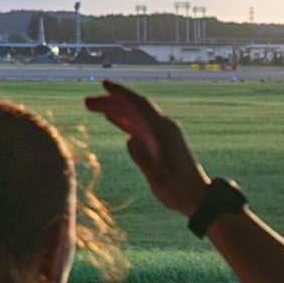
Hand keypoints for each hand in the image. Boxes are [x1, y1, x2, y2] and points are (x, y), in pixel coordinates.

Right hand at [88, 80, 212, 218]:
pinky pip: (139, 125)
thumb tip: (130, 140)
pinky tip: (110, 118)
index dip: (122, 93)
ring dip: (114, 109)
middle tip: (86, 103)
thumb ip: (145, 161)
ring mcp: (162, 135)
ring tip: (91, 108)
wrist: (197, 198)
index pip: (140, 105)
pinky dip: (124, 120)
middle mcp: (163, 128)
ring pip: (135, 115)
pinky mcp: (160, 143)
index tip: (104, 84)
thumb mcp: (160, 180)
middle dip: (111, 101)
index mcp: (163, 132)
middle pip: (134, 107)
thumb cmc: (179, 191)